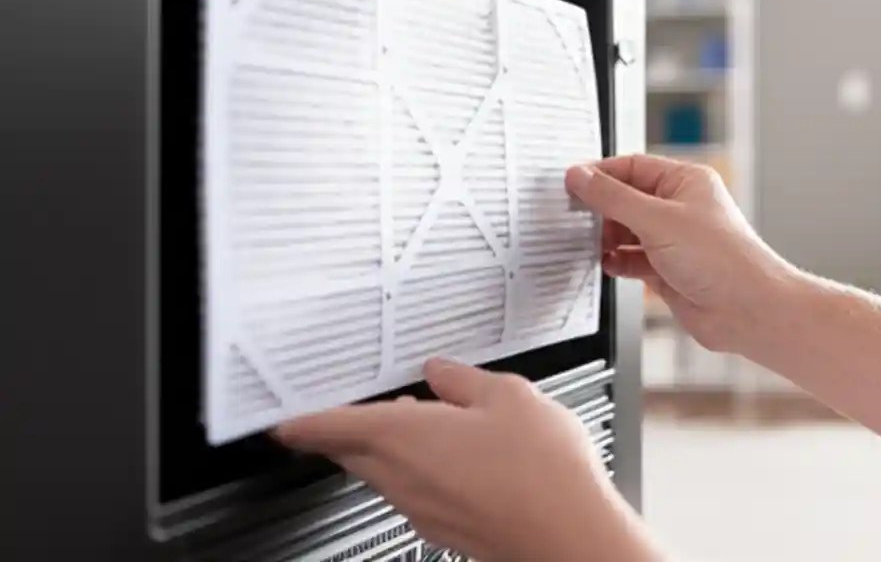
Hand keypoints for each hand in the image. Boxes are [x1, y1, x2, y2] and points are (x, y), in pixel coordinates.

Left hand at [275, 360, 661, 561]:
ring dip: (386, 447)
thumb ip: (464, 381)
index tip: (283, 419)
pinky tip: (454, 454)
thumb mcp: (508, 396)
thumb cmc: (541, 469)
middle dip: (346, 429)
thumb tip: (442, 373)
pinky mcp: (445, 528)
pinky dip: (417, 469)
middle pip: (351, 452)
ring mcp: (421, 509)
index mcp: (403, 437)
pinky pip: (413, 492)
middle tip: (353, 406)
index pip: (329, 428)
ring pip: (382, 473)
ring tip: (417, 418)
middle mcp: (402, 478)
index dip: (301, 421)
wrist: (569, 535)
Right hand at [565, 155, 795, 352]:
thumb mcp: (657, 219)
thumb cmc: (721, 259)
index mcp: (685, 182)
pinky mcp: (669, 270)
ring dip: (608, 238)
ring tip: (592, 243)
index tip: (573, 184)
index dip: (601, 174)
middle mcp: (680, 209)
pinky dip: (618, 261)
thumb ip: (613, 198)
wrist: (747, 310)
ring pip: (628, 231)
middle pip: (627, 199)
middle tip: (577, 217)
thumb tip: (581, 177)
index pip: (633, 167)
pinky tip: (608, 264)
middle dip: (602, 209)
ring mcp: (674, 240)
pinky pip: (633, 259)